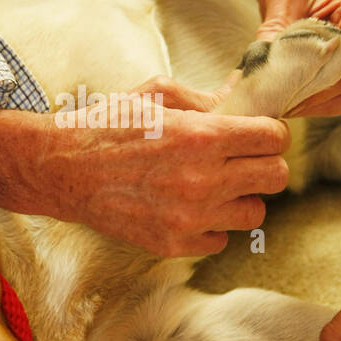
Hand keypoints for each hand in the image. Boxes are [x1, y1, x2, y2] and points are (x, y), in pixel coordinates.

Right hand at [0, 95, 290, 257]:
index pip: (274, 138)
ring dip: (241, 198)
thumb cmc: (109, 126)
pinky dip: (213, 226)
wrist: (64, 168)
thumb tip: (246, 97)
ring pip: (256, 213)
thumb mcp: (159, 95)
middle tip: (243, 160)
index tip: (256, 135)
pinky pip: (222, 240)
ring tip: (217, 187)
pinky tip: (192, 208)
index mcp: (203, 135)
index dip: (269, 133)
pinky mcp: (174, 244)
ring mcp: (190, 217)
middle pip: (276, 177)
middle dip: (263, 164)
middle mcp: (203, 179)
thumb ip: (208, 99)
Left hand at [220, 0, 340, 116]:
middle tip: (274, 100)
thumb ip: (276, 32)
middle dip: (312, 94)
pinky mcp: (340, 62)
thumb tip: (256, 71)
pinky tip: (280, 95)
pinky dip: (307, 97)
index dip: (325, 81)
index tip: (291, 88)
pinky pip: (331, 91)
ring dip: (309, 101)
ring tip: (274, 100)